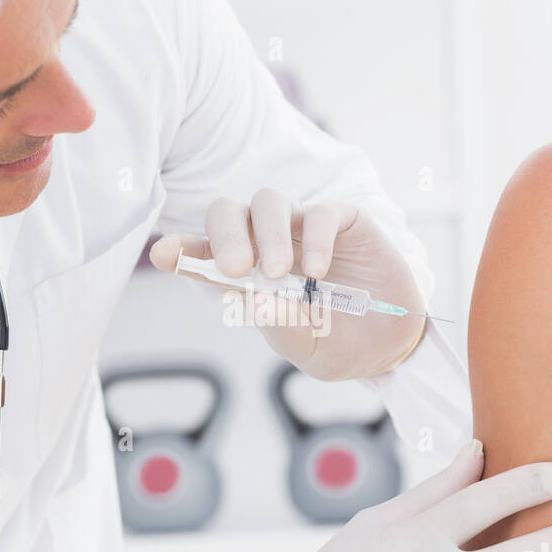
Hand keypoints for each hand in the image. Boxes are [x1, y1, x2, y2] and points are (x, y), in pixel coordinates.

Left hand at [148, 189, 427, 379]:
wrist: (387, 349)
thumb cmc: (334, 344)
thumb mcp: (301, 343)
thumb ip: (276, 320)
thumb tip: (248, 295)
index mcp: (246, 273)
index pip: (205, 251)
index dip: (183, 249)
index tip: (164, 255)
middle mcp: (268, 243)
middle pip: (231, 214)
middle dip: (226, 236)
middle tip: (235, 269)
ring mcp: (303, 228)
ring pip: (269, 202)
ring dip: (266, 233)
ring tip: (279, 273)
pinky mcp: (342, 221)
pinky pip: (321, 212)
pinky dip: (314, 237)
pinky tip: (316, 270)